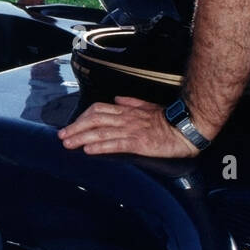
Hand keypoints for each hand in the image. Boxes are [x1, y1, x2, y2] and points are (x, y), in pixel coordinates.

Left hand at [58, 95, 199, 157]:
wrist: (187, 127)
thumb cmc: (170, 119)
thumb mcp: (149, 106)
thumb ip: (132, 102)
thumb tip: (117, 99)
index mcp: (127, 110)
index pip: (98, 110)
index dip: (82, 117)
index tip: (71, 124)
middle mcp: (126, 119)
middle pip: (94, 120)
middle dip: (76, 128)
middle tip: (62, 136)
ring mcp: (131, 130)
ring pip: (101, 132)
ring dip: (82, 138)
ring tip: (68, 143)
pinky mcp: (139, 143)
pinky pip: (115, 144)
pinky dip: (100, 146)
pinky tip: (89, 150)